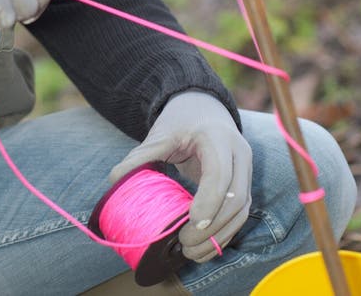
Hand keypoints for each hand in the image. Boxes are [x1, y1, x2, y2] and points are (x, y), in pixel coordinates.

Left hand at [109, 91, 251, 261]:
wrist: (203, 107)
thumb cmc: (181, 121)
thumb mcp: (160, 133)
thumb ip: (139, 157)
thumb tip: (115, 181)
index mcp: (217, 137)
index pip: (220, 174)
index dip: (208, 202)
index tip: (189, 224)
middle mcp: (238, 153)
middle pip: (236, 198)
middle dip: (212, 228)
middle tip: (184, 244)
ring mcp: (245, 169)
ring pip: (242, 211)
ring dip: (219, 237)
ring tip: (191, 252)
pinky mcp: (244, 184)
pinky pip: (240, 214)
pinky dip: (223, 233)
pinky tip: (203, 246)